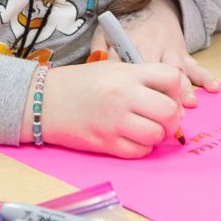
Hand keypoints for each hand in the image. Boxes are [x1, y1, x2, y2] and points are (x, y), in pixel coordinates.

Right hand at [38, 60, 186, 157]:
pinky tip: (133, 139)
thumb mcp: (112, 69)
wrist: (43, 100)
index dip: (176, 89)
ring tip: (147, 128)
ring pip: (156, 135)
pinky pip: (138, 152)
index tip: (169, 96)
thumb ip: (143, 80)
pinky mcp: (105, 143)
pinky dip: (142, 148)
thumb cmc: (81, 83)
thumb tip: (175, 104)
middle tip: (164, 118)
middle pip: (170, 111)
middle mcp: (123, 96)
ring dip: (158, 135)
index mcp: (127, 74)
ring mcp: (114, 122)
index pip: (172, 78)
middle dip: (173, 118)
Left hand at [89, 0, 219, 107]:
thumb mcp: (107, 32)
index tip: (133, 103)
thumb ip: (100, 48)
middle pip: (161, 72)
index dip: (135, 83)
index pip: (134, 64)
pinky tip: (214, 88)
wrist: (155, 8)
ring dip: (185, 89)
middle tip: (167, 113)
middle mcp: (156, 47)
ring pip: (181, 71)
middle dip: (165, 92)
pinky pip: (196, 66)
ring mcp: (173, 51)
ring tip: (189, 105)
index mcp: (135, 42)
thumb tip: (95, 65)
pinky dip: (206, 77)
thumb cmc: (128, 27)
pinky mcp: (184, 55)